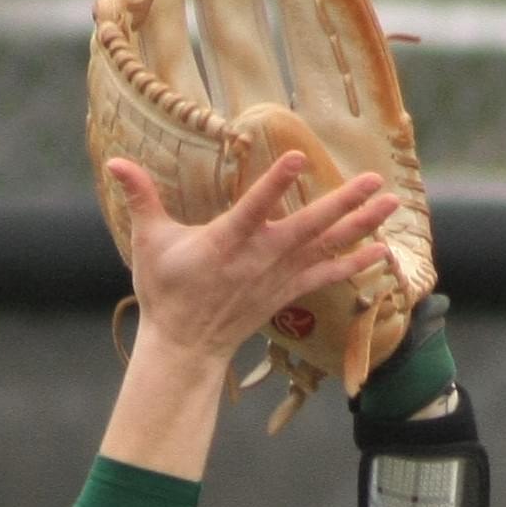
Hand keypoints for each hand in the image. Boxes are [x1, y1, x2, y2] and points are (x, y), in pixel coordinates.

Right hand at [105, 152, 399, 369]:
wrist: (185, 346)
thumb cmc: (166, 291)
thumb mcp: (148, 243)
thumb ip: (139, 198)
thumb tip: (116, 162)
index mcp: (224, 243)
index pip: (253, 209)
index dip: (275, 185)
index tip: (298, 160)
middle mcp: (258, 260)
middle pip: (307, 227)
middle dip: (342, 204)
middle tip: (373, 179)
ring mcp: (277, 278)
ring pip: (324, 247)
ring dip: (359, 225)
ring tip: (390, 203)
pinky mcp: (287, 293)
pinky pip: (327, 276)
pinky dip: (355, 264)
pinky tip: (382, 250)